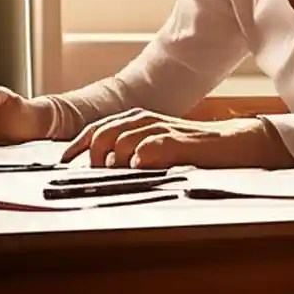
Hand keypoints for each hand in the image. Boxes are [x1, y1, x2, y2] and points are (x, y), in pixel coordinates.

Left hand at [59, 108, 293, 169]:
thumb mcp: (155, 147)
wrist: (230, 143)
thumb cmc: (191, 148)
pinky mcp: (181, 141)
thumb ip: (130, 153)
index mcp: (135, 120)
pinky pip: (154, 146)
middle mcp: (145, 120)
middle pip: (104, 132)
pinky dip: (142, 155)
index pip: (97, 128)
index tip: (63, 161)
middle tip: (95, 173)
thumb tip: (101, 167)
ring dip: (114, 158)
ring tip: (115, 172)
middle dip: (93, 154)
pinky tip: (138, 166)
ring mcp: (163, 129)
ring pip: (124, 138)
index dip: (78, 144)